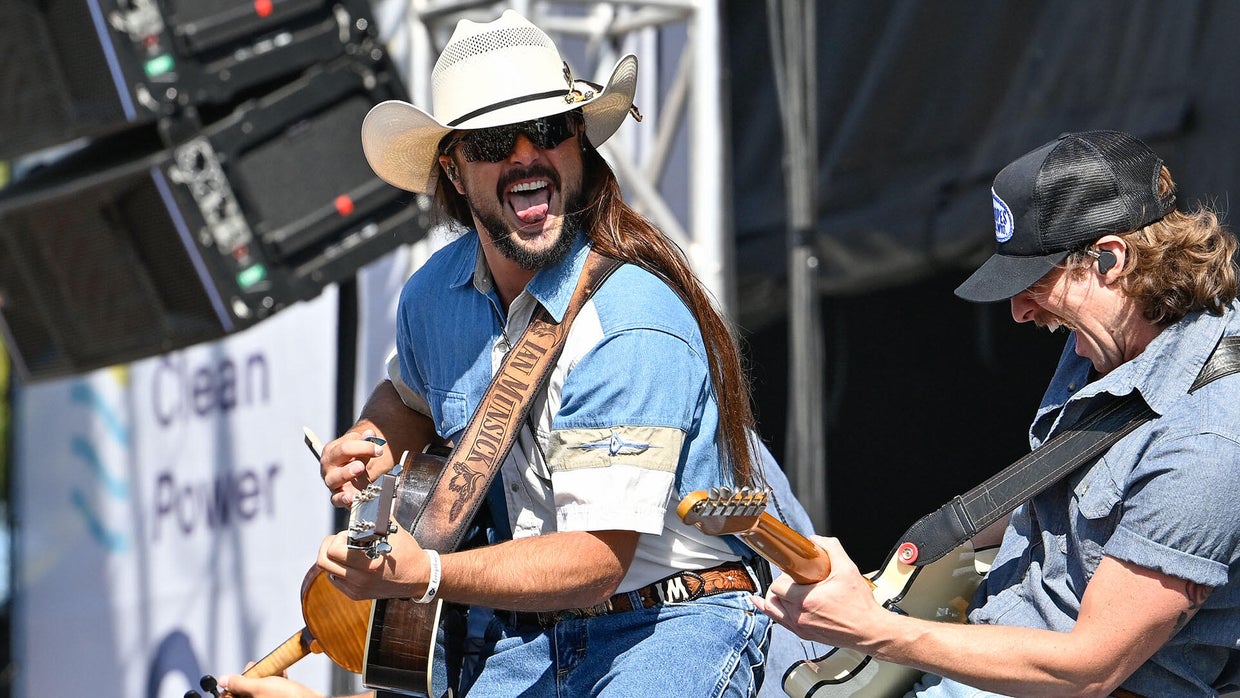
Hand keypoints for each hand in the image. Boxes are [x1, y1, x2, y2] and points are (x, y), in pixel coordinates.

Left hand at [216, 673, 322, 696]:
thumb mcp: (259, 687)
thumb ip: (239, 683)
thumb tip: (224, 680)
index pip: (229, 697)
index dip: (230, 686)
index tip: (234, 678)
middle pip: (244, 691)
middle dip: (251, 677)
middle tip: (256, 669)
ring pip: (259, 687)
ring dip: (265, 675)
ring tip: (272, 669)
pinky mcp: (279, 697)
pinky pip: (272, 687)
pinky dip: (276, 678)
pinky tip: (281, 673)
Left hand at [317, 526, 431, 600]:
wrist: (419, 577)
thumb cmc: (407, 552)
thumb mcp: (392, 531)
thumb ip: (375, 516)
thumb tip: (361, 500)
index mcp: (368, 564)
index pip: (333, 551)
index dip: (337, 538)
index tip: (349, 535)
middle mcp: (359, 579)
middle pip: (323, 562)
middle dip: (328, 547)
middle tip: (340, 541)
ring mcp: (357, 589)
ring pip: (327, 572)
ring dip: (333, 558)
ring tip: (347, 551)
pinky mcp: (356, 595)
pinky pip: (336, 580)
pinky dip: (338, 569)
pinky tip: (351, 562)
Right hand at [320, 428, 390, 506]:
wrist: (360, 470)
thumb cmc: (359, 457)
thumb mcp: (363, 448)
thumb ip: (367, 442)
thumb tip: (370, 434)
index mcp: (333, 450)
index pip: (345, 446)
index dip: (363, 446)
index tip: (379, 449)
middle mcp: (329, 465)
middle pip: (338, 456)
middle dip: (355, 453)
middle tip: (370, 456)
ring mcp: (332, 481)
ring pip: (333, 478)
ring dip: (346, 473)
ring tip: (360, 469)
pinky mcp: (338, 496)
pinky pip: (336, 499)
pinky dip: (342, 499)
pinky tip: (351, 497)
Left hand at [751, 536, 887, 647]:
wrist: (870, 630)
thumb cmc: (860, 605)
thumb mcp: (848, 569)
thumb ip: (831, 549)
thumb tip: (816, 540)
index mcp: (806, 600)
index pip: (777, 586)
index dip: (782, 576)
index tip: (790, 572)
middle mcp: (800, 616)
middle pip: (774, 597)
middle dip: (781, 586)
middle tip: (793, 580)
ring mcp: (801, 627)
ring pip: (774, 612)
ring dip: (775, 600)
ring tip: (779, 592)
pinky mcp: (806, 635)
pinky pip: (782, 623)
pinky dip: (776, 613)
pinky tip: (771, 606)